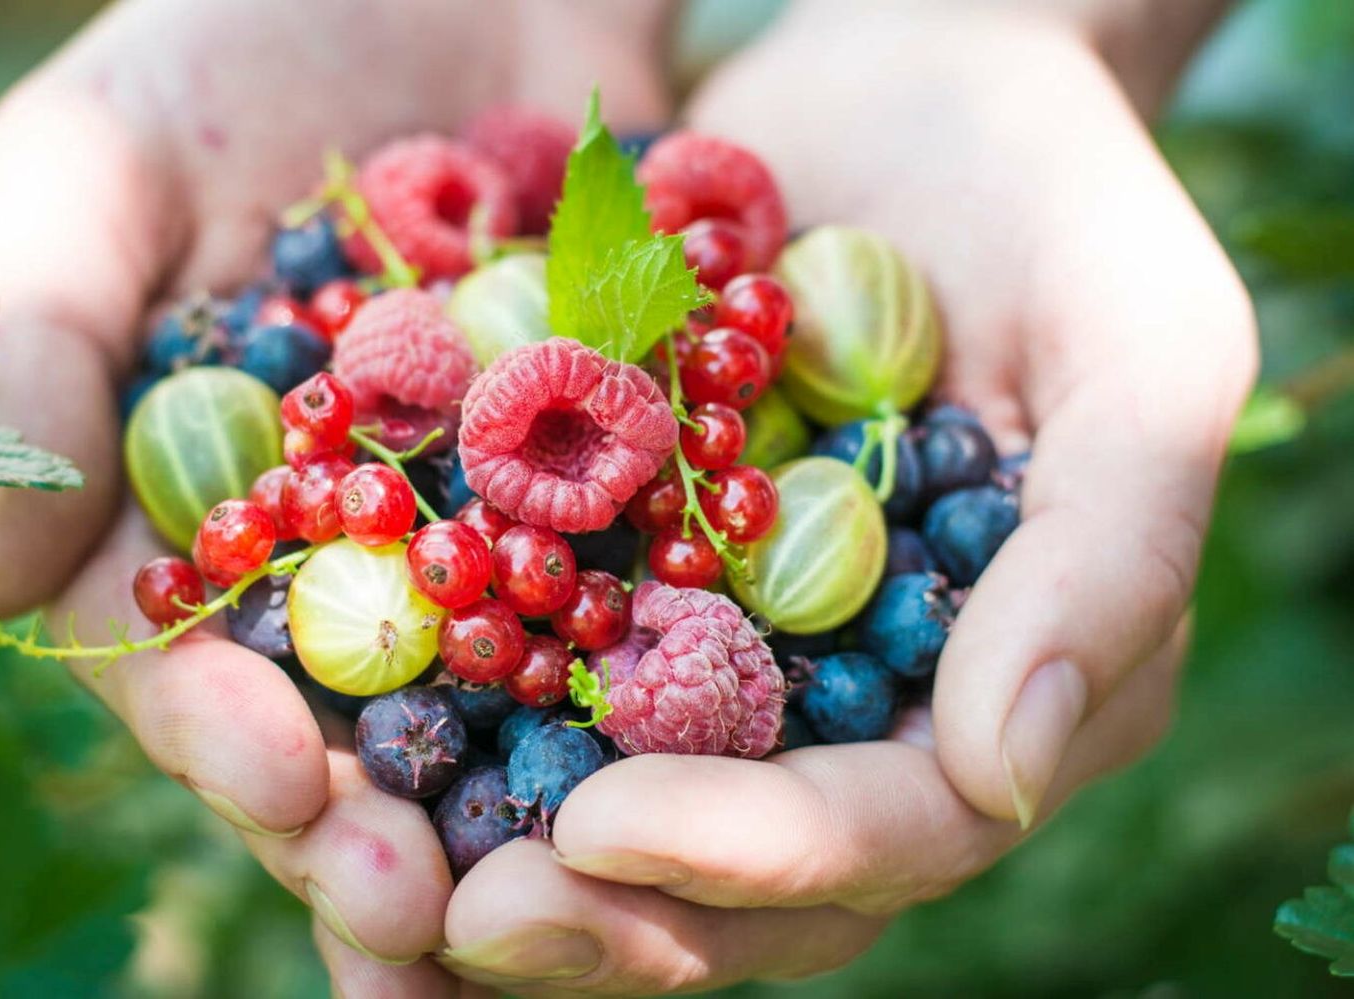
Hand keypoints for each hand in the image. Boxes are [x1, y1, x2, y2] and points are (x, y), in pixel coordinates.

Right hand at [0, 0, 670, 990]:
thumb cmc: (248, 24)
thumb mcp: (108, 158)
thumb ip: (50, 352)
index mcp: (204, 506)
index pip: (191, 659)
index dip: (224, 732)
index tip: (279, 779)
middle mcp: (354, 544)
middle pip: (358, 721)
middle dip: (380, 818)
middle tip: (416, 903)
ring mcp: (497, 524)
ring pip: (508, 698)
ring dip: (529, 804)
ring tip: (563, 894)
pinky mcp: (629, 478)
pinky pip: (655, 591)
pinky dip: (675, 676)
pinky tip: (712, 758)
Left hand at [437, 3, 1256, 992]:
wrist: (913, 84)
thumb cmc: (1060, 204)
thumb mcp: (1143, 356)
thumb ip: (1108, 561)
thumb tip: (1009, 776)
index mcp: (993, 695)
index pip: (883, 828)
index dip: (755, 856)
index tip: (607, 830)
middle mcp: (853, 709)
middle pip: (734, 878)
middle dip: (602, 914)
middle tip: (456, 917)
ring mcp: (727, 652)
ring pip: (609, 815)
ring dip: (485, 864)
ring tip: (354, 880)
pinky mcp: (617, 574)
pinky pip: (518, 671)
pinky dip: (428, 726)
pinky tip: (318, 759)